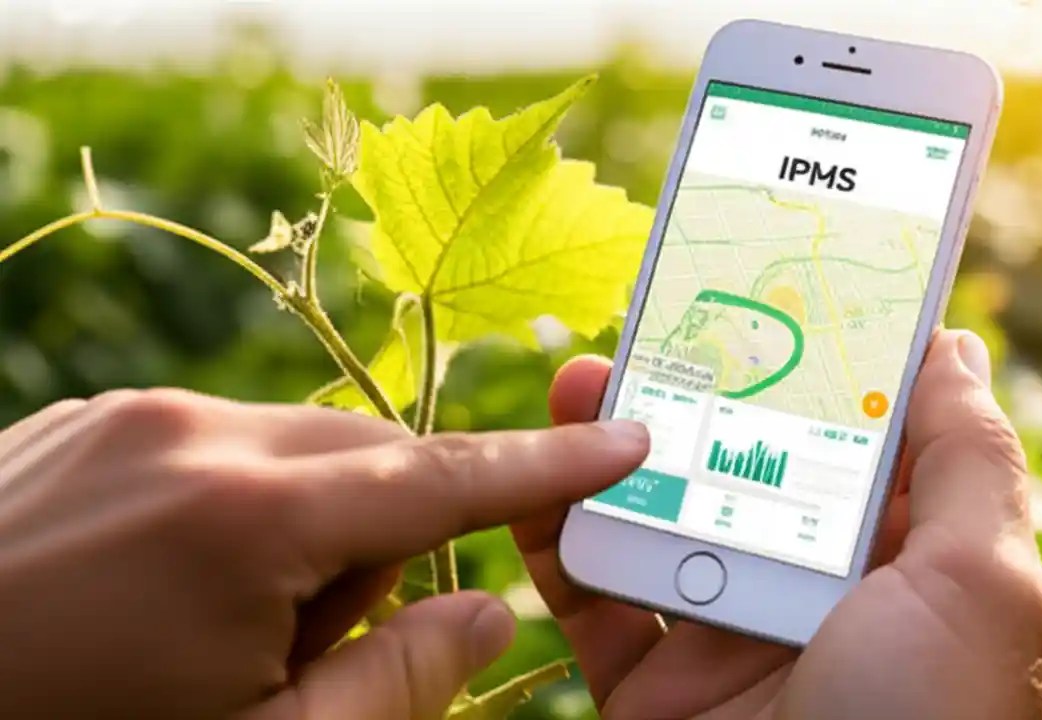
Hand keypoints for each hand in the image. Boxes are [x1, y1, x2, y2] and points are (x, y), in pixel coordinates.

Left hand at [0, 390, 647, 719]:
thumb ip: (397, 686)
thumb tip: (489, 608)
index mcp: (247, 518)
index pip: (442, 477)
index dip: (543, 468)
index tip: (621, 439)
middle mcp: (193, 434)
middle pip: (366, 458)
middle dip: (377, 538)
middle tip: (308, 640)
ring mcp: (126, 418)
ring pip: (288, 450)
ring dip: (299, 528)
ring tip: (210, 627)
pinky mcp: (80, 424)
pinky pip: (212, 444)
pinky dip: (230, 505)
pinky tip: (157, 588)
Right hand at [517, 329, 1041, 718]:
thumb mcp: (980, 584)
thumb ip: (965, 461)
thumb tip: (948, 345)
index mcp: (902, 563)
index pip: (856, 432)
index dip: (814, 353)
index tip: (768, 276)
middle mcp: (815, 596)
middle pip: (739, 461)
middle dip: (693, 386)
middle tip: (652, 311)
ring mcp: (729, 641)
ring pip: (656, 517)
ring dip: (610, 445)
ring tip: (578, 374)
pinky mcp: (655, 690)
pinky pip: (590, 603)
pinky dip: (552, 541)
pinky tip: (532, 479)